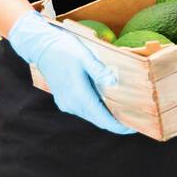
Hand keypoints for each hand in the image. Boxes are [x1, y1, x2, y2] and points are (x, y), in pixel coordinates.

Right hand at [6, 9, 135, 133]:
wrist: (41, 47)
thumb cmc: (65, 49)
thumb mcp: (85, 56)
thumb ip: (100, 71)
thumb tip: (114, 83)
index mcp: (79, 95)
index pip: (102, 119)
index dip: (119, 126)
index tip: (133, 128)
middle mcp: (72, 104)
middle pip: (98, 120)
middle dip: (116, 123)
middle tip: (135, 121)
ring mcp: (66, 103)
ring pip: (91, 116)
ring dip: (106, 116)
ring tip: (125, 112)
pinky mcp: (64, 100)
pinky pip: (84, 110)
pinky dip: (97, 110)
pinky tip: (108, 103)